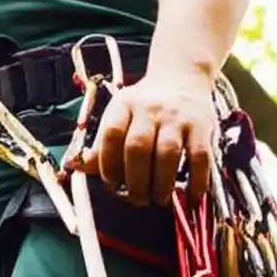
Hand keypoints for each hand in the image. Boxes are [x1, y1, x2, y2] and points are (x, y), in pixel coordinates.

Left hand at [74, 66, 215, 206]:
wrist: (182, 76)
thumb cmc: (145, 104)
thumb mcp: (119, 114)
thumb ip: (101, 143)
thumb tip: (75, 167)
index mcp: (124, 105)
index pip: (111, 133)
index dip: (107, 162)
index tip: (111, 183)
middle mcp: (149, 109)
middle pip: (138, 147)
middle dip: (135, 180)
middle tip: (136, 200)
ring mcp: (176, 117)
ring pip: (167, 153)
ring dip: (161, 183)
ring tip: (158, 199)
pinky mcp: (201, 126)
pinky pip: (199, 157)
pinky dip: (196, 180)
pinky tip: (191, 197)